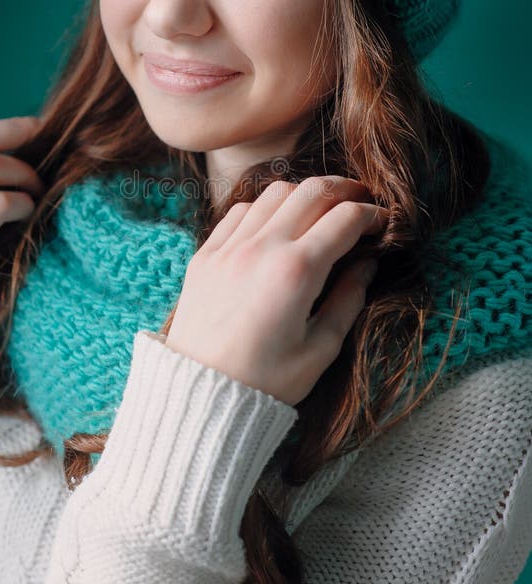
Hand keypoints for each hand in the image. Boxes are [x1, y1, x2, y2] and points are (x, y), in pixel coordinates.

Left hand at [165, 176, 389, 405]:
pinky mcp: (206, 253)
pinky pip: (240, 211)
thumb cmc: (266, 382)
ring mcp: (230, 246)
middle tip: (360, 202)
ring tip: (320, 209)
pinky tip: (276, 224)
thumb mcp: (321, 349)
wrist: (200, 394)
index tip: (382, 223)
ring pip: (275, 192)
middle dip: (345, 189)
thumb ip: (349, 299)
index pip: (345, 219)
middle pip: (313, 190)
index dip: (372, 214)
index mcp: (297, 271)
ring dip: (305, 193)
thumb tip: (367, 263)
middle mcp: (262, 248)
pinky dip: (265, 207)